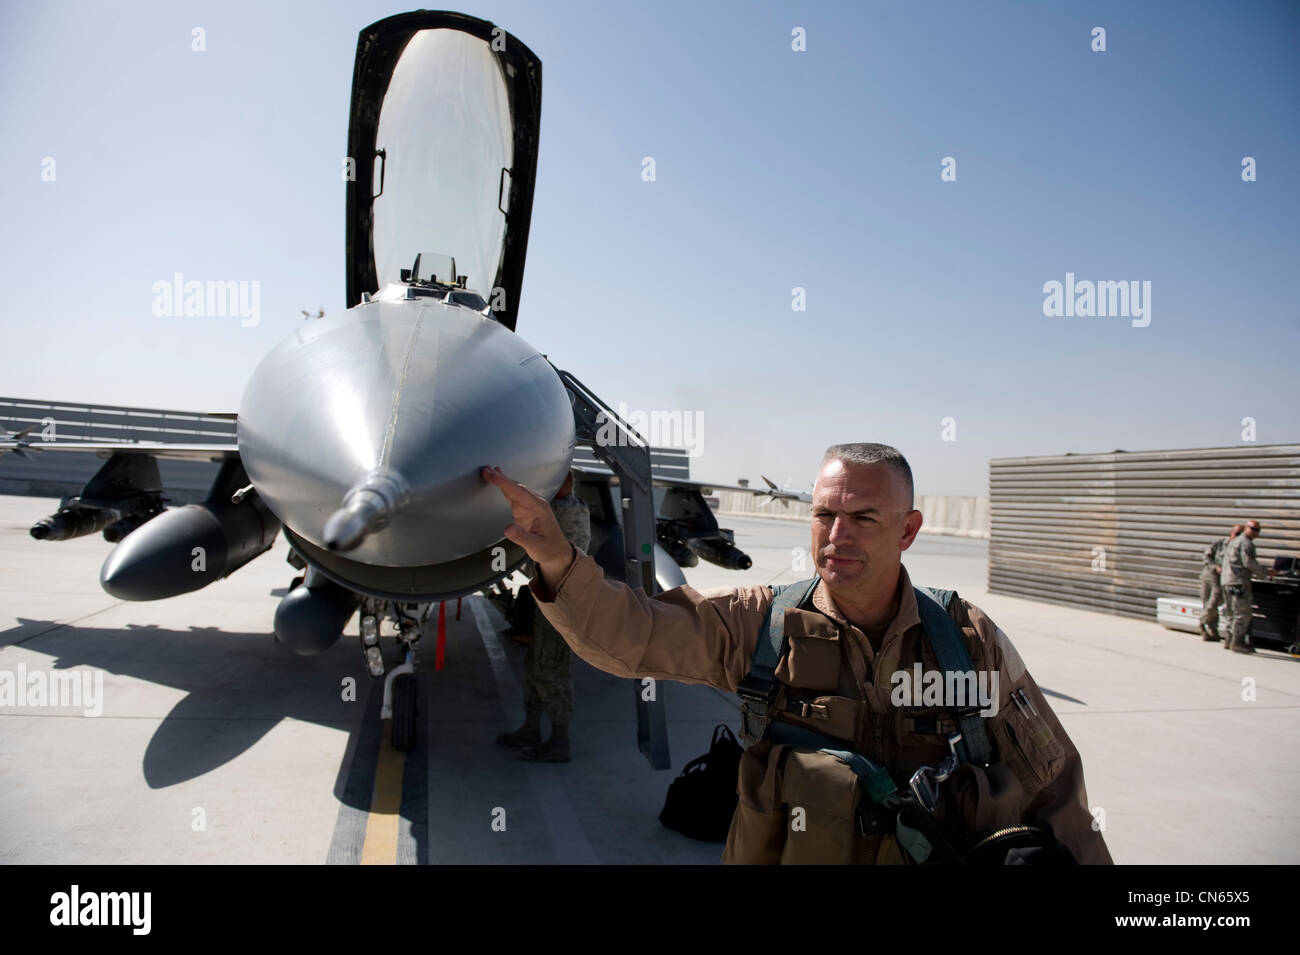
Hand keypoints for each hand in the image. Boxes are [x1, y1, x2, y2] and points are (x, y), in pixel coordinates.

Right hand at [480, 466, 573, 586]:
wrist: (556, 552)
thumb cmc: (549, 549)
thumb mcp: (536, 546)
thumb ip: (522, 537)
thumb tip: (507, 529)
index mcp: (539, 508)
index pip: (520, 492)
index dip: (505, 483)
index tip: (493, 475)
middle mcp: (535, 503)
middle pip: (516, 487)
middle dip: (501, 478)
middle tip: (485, 469)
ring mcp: (530, 505)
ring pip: (514, 489)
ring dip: (501, 480)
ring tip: (488, 471)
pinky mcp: (524, 510)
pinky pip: (513, 495)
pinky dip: (504, 487)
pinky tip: (498, 480)